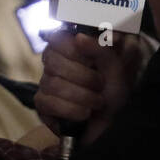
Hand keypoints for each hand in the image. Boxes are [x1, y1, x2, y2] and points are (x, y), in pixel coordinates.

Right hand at [35, 29, 140, 144]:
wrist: (111, 122)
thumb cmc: (113, 91)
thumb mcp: (116, 67)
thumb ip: (102, 49)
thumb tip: (80, 38)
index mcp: (70, 47)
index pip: (58, 39)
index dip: (77, 51)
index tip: (94, 62)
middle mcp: (53, 62)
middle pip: (55, 62)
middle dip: (85, 78)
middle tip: (100, 85)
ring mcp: (45, 82)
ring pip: (54, 84)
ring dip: (83, 97)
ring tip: (97, 102)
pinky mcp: (42, 103)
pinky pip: (49, 103)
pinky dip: (72, 110)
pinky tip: (83, 114)